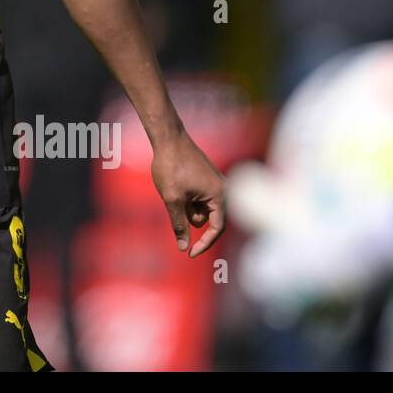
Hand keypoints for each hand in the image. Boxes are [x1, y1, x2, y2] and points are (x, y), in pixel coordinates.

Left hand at [151, 130, 226, 256]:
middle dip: (189, 216)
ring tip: (173, 188)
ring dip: (187, 206)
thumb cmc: (171, 167)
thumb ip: (179, 224)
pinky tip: (176, 183)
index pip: (216, 228)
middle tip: (174, 200)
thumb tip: (183, 247)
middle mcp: (224, 189)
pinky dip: (187, 198)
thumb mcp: (172, 199)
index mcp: (220, 195)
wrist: (168, 138)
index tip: (190, 253)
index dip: (204, 243)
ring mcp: (217, 183)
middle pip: (208, 218)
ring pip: (202, 208)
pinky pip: (200, 198)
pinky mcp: (208, 179)